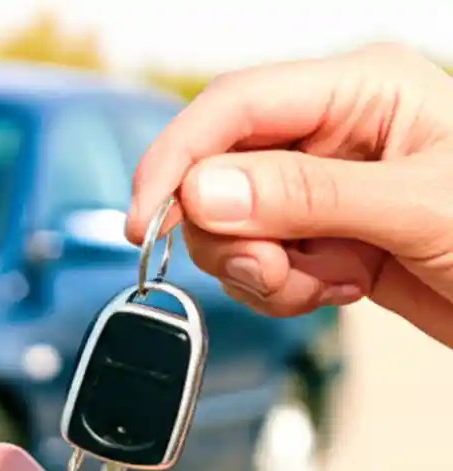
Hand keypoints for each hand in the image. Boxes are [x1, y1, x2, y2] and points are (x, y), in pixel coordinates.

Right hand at [126, 43, 452, 347]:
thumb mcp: (416, 206)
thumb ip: (303, 195)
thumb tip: (202, 191)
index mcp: (359, 90)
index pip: (233, 106)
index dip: (178, 160)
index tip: (146, 221)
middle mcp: (331, 131)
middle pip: (217, 172)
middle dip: (230, 233)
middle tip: (271, 269)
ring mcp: (323, 187)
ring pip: (230, 225)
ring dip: (261, 270)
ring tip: (325, 282)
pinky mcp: (323, 235)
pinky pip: (259, 261)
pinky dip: (283, 289)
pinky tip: (339, 288)